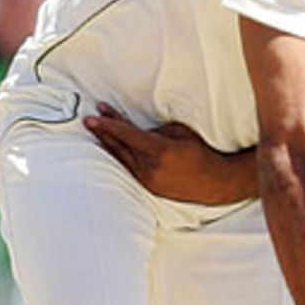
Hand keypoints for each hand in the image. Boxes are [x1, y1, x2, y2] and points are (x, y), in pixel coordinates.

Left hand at [84, 103, 254, 202]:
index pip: (126, 134)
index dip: (108, 124)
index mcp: (159, 150)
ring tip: (99, 134)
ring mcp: (149, 180)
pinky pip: (131, 170)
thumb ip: (155, 131)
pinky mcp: (150, 189)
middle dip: (104, 132)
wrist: (215, 181)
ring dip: (110, 146)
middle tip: (89, 121)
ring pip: (122, 160)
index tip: (94, 116)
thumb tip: (138, 133)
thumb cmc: (200, 152)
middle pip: (120, 147)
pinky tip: (116, 151)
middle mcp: (150, 167)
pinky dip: (122, 159)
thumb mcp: (179, 132)